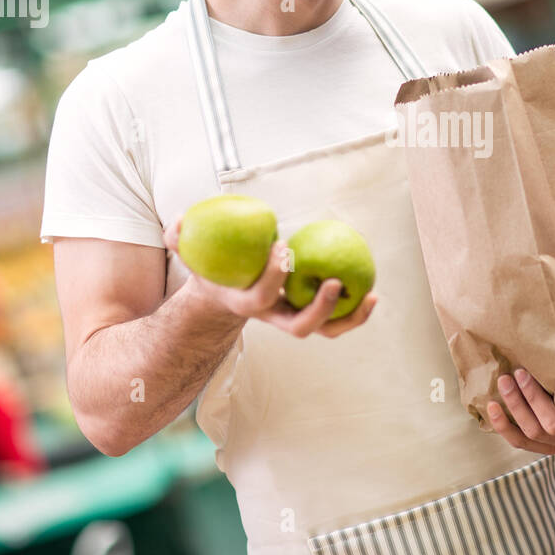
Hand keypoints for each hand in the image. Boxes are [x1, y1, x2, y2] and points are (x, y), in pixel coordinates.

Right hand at [165, 216, 376, 338]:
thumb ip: (180, 239)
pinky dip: (357, 310)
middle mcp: (273, 317)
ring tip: (372, 296)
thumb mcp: (191, 254)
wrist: (226, 296)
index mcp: (246, 304)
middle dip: (318, 309)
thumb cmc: (213, 269)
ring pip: (325, 330)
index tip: (282, 248)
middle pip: (299, 327)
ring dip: (350, 318)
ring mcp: (294, 319)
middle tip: (334, 281)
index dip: (273, 278)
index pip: (261, 297)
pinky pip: (337, 318)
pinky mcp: (310, 314)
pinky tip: (374, 291)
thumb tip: (179, 224)